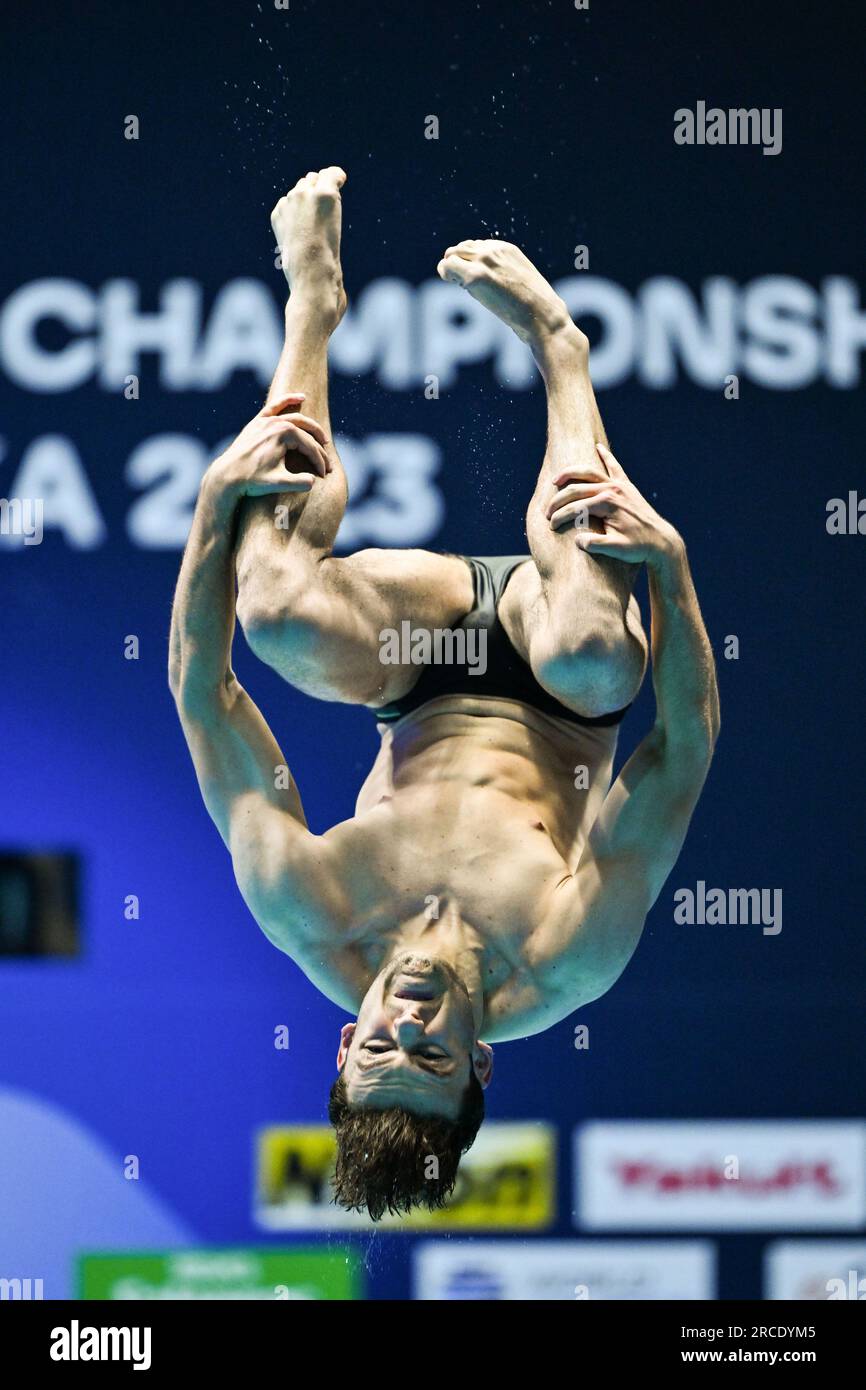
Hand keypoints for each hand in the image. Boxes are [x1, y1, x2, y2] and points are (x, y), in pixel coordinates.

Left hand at [206, 393, 331, 500]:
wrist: (227, 476)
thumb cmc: (252, 481)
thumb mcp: (278, 484)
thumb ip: (299, 483)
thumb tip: (314, 481)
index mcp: (284, 434)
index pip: (309, 446)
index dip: (319, 461)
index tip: (324, 475)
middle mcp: (275, 422)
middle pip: (306, 431)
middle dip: (319, 447)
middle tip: (327, 461)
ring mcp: (265, 420)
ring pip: (295, 419)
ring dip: (310, 426)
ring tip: (322, 439)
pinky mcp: (257, 422)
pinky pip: (274, 407)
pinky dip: (287, 400)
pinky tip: (301, 397)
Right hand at [546, 442, 681, 567]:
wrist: (661, 542)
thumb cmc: (638, 547)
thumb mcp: (616, 550)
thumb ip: (595, 545)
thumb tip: (577, 540)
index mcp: (607, 505)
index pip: (575, 507)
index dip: (560, 517)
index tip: (550, 526)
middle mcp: (612, 490)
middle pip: (576, 489)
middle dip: (558, 499)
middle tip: (547, 511)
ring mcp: (620, 485)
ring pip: (590, 473)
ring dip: (571, 473)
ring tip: (556, 479)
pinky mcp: (627, 486)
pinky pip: (614, 466)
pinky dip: (606, 455)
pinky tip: (598, 447)